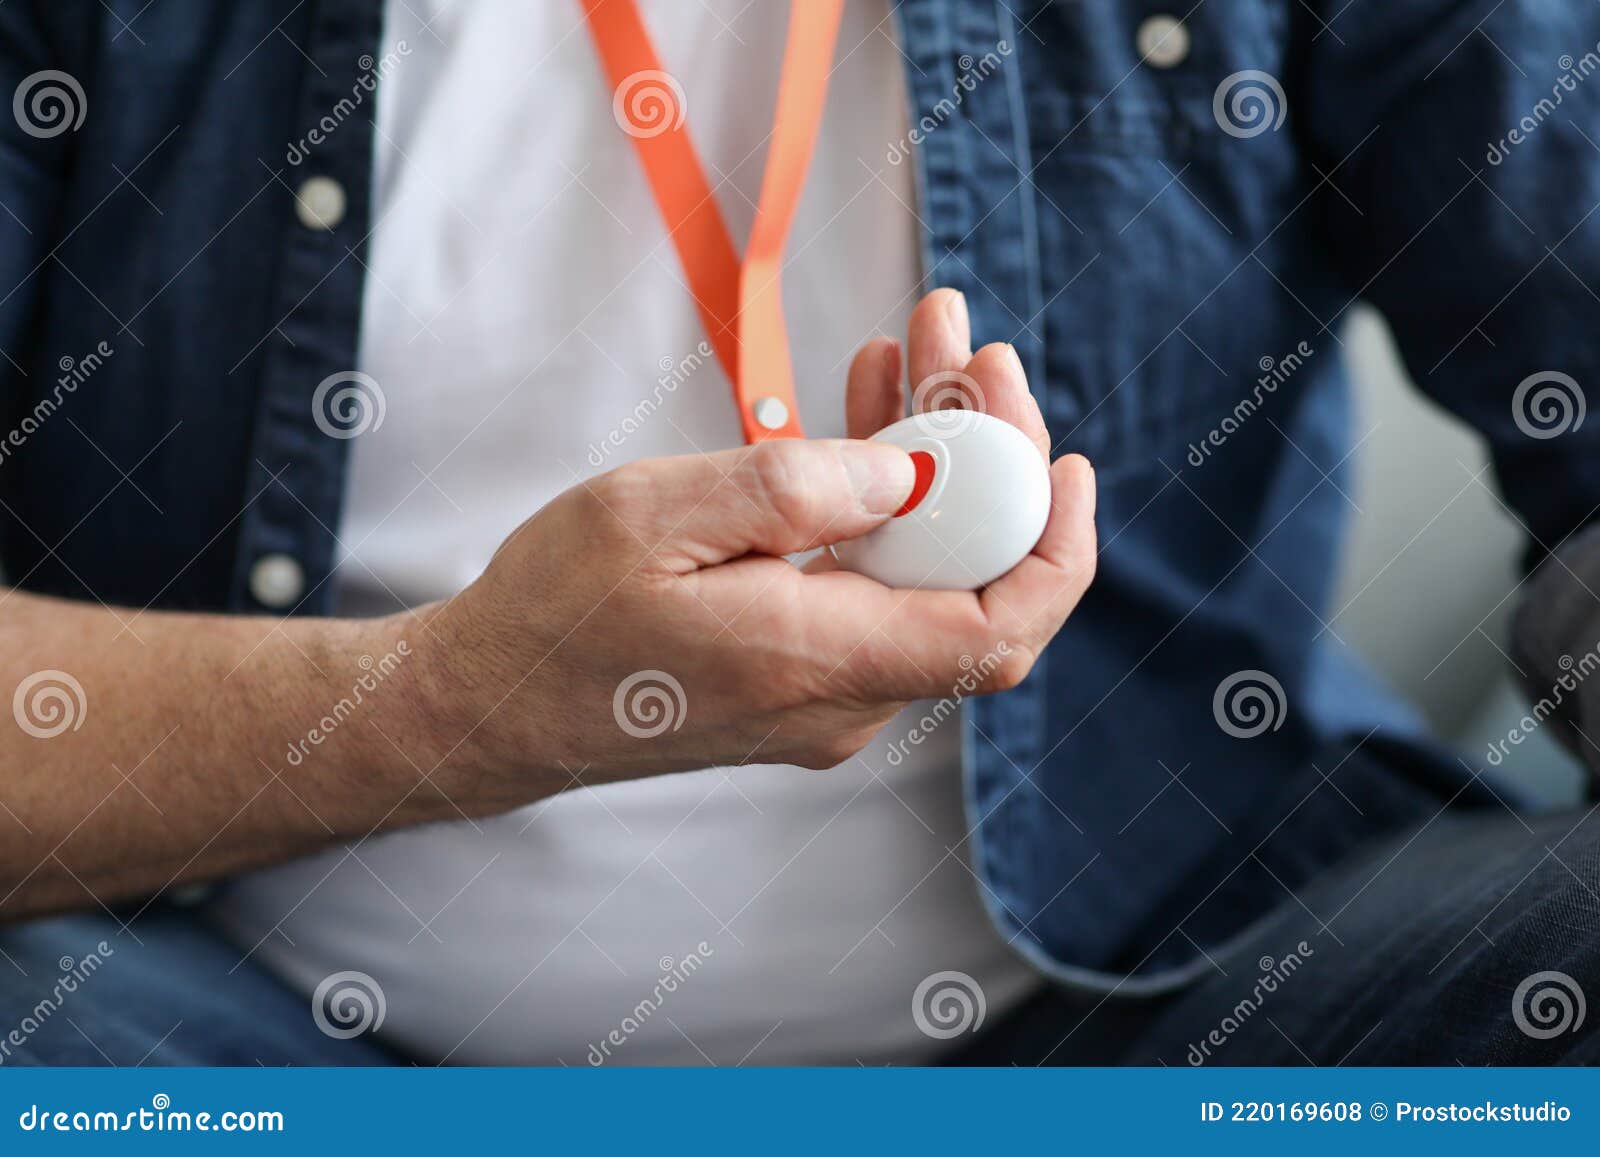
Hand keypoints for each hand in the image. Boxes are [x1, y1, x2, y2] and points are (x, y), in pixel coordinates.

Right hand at [393, 289, 1095, 809]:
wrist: (492, 705)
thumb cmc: (554, 614)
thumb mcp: (653, 517)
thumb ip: (792, 489)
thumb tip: (909, 473)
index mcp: (816, 661)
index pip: (997, 627)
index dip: (1055, 547)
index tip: (1064, 458)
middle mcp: (840, 694)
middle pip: (967, 579)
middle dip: (983, 455)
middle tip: (962, 346)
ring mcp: (822, 690)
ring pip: (920, 573)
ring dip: (930, 464)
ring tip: (910, 351)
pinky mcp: (797, 672)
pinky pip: (871, 585)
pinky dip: (879, 503)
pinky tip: (865, 413)